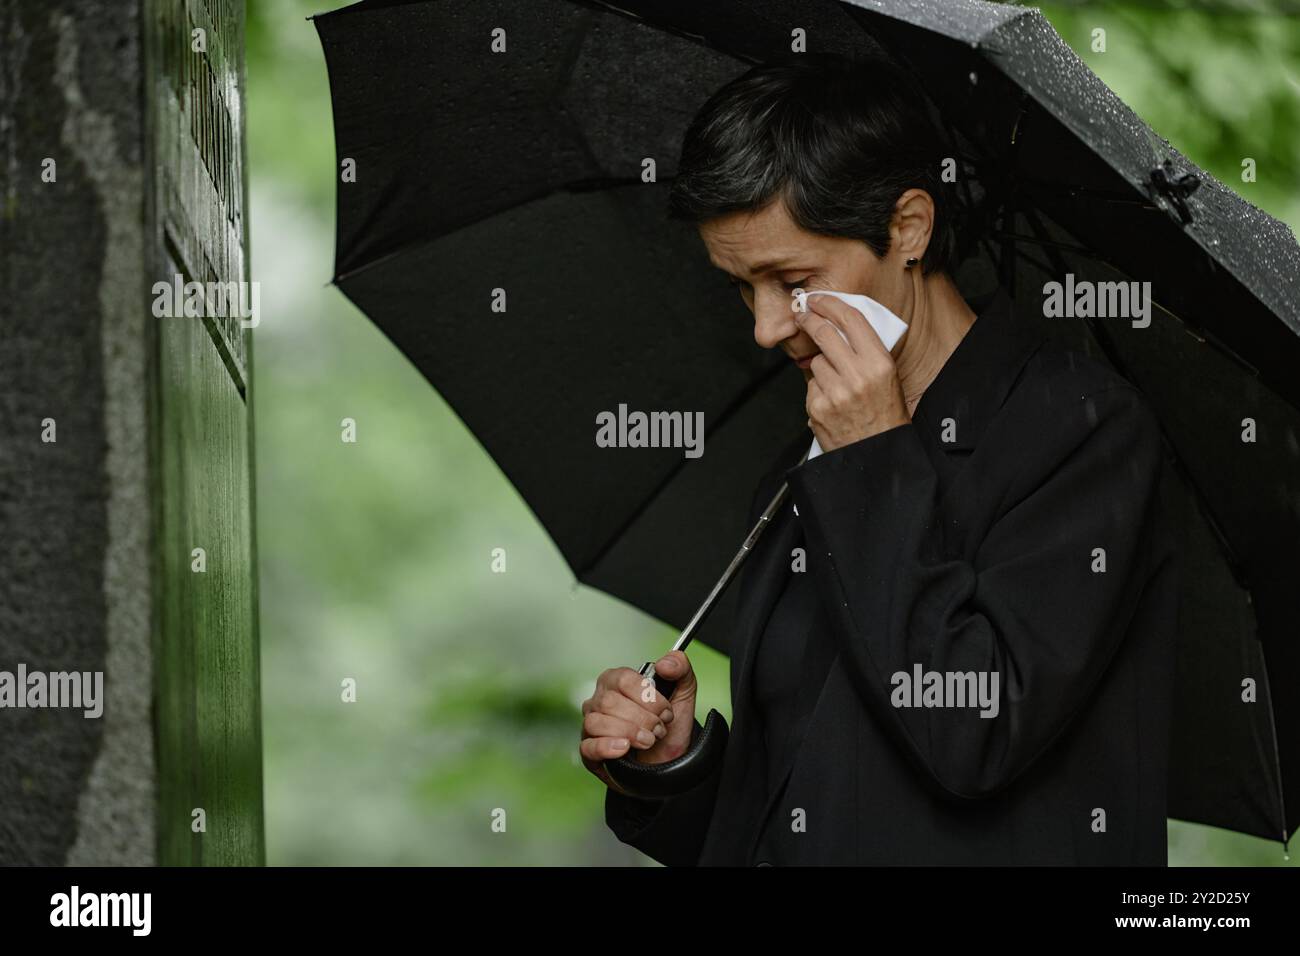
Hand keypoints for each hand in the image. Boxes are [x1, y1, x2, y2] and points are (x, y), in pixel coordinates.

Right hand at [579, 651, 697, 794]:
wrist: (670, 758)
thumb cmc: (669, 725)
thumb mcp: (683, 693)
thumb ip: (680, 668)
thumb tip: (665, 663)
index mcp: (617, 680)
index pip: (623, 679)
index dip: (648, 697)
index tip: (665, 711)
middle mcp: (600, 699)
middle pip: (609, 702)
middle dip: (642, 719)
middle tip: (659, 729)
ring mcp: (591, 725)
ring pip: (596, 722)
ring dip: (628, 733)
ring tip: (648, 741)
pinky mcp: (590, 751)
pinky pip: (587, 747)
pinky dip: (606, 747)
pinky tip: (624, 748)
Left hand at [794, 295, 909, 451]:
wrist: (878, 455)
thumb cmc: (885, 415)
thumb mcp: (887, 378)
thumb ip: (865, 352)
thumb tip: (836, 326)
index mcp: (879, 363)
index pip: (851, 319)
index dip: (830, 304)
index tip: (817, 299)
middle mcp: (858, 375)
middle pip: (824, 334)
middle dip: (809, 321)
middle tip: (803, 316)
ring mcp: (835, 392)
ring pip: (815, 363)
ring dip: (820, 368)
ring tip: (838, 387)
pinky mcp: (818, 408)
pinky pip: (811, 387)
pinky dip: (818, 392)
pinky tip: (833, 405)